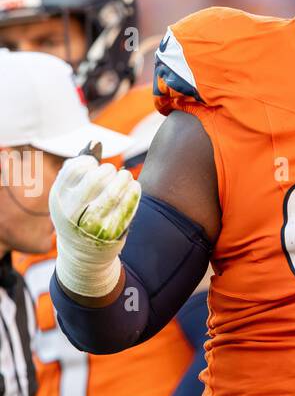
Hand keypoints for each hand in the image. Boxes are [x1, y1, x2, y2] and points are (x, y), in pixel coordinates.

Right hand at [49, 153, 140, 297]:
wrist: (81, 253)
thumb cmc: (76, 213)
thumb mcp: (69, 194)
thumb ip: (78, 168)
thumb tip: (97, 142)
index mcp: (58, 197)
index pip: (75, 168)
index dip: (89, 162)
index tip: (94, 165)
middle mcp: (72, 211)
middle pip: (95, 179)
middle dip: (108, 171)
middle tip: (112, 172)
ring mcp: (91, 223)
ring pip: (113, 193)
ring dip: (124, 179)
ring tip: (126, 177)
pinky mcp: (110, 233)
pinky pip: (127, 208)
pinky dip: (134, 193)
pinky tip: (134, 186)